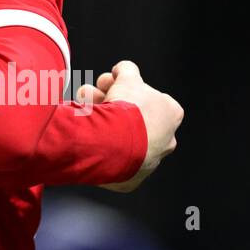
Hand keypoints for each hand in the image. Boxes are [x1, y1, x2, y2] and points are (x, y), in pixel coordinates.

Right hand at [91, 60, 183, 192]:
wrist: (114, 143)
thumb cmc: (127, 109)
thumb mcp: (127, 77)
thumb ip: (127, 70)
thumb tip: (122, 69)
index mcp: (170, 114)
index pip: (149, 97)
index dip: (125, 87)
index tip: (108, 83)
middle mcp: (164, 142)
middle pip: (131, 118)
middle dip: (108, 103)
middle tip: (89, 93)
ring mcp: (146, 163)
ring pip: (118, 137)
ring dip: (98, 120)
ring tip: (79, 108)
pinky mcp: (128, 180)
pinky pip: (109, 159)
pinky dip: (97, 146)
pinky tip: (83, 134)